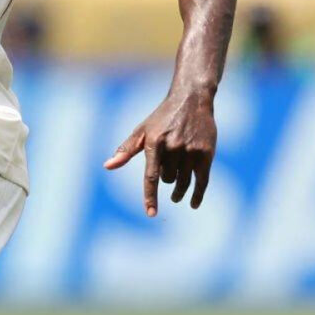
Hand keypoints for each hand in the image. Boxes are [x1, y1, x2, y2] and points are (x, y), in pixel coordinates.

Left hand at [104, 87, 217, 216]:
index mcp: (154, 143)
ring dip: (178, 191)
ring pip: (182, 182)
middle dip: (165, 178)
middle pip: (167, 179)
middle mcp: (173, 148)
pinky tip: (193, 204)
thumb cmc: (161, 118)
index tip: (150, 213)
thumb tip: (108, 166)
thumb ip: (126, 150)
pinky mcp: (206, 153)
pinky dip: (197, 194)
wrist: (191, 101)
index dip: (150, 197)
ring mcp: (191, 151)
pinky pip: (202, 180)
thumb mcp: (141, 131)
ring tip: (175, 197)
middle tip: (167, 168)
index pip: (150, 177)